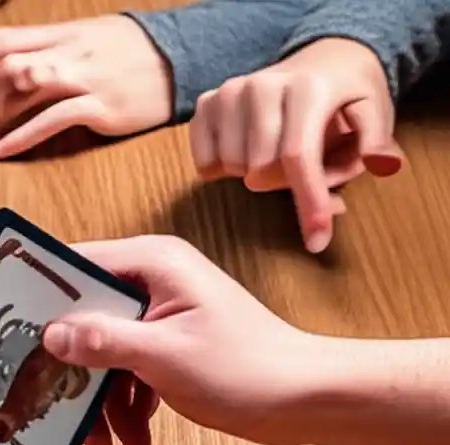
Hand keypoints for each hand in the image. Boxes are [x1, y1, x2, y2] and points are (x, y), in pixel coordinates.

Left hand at [0, 15, 170, 159]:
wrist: (185, 57)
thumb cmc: (131, 51)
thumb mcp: (86, 37)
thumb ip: (48, 49)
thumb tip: (6, 69)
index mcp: (61, 33)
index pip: (2, 41)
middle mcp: (69, 51)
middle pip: (7, 64)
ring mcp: (86, 78)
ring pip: (26, 85)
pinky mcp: (103, 106)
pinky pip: (53, 119)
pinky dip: (19, 137)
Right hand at [40, 235, 317, 444]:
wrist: (306, 401)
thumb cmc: (249, 368)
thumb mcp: (164, 356)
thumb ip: (104, 340)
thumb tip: (52, 333)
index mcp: (152, 263)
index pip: (74, 265)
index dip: (39, 297)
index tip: (8, 332)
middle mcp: (152, 281)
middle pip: (83, 319)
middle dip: (73, 374)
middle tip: (53, 409)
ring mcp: (159, 315)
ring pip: (102, 355)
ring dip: (101, 405)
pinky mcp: (166, 345)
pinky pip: (125, 372)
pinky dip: (125, 409)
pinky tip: (133, 444)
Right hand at [191, 38, 403, 253]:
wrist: (321, 59)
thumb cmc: (347, 95)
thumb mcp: (375, 112)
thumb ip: (376, 142)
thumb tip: (381, 165)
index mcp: (308, 89)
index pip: (298, 157)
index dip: (307, 203)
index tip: (317, 242)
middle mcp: (262, 85)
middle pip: (261, 171)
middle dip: (284, 184)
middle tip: (302, 167)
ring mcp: (230, 92)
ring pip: (232, 169)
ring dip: (255, 176)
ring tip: (274, 154)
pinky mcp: (207, 102)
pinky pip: (205, 162)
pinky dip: (223, 170)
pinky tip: (244, 153)